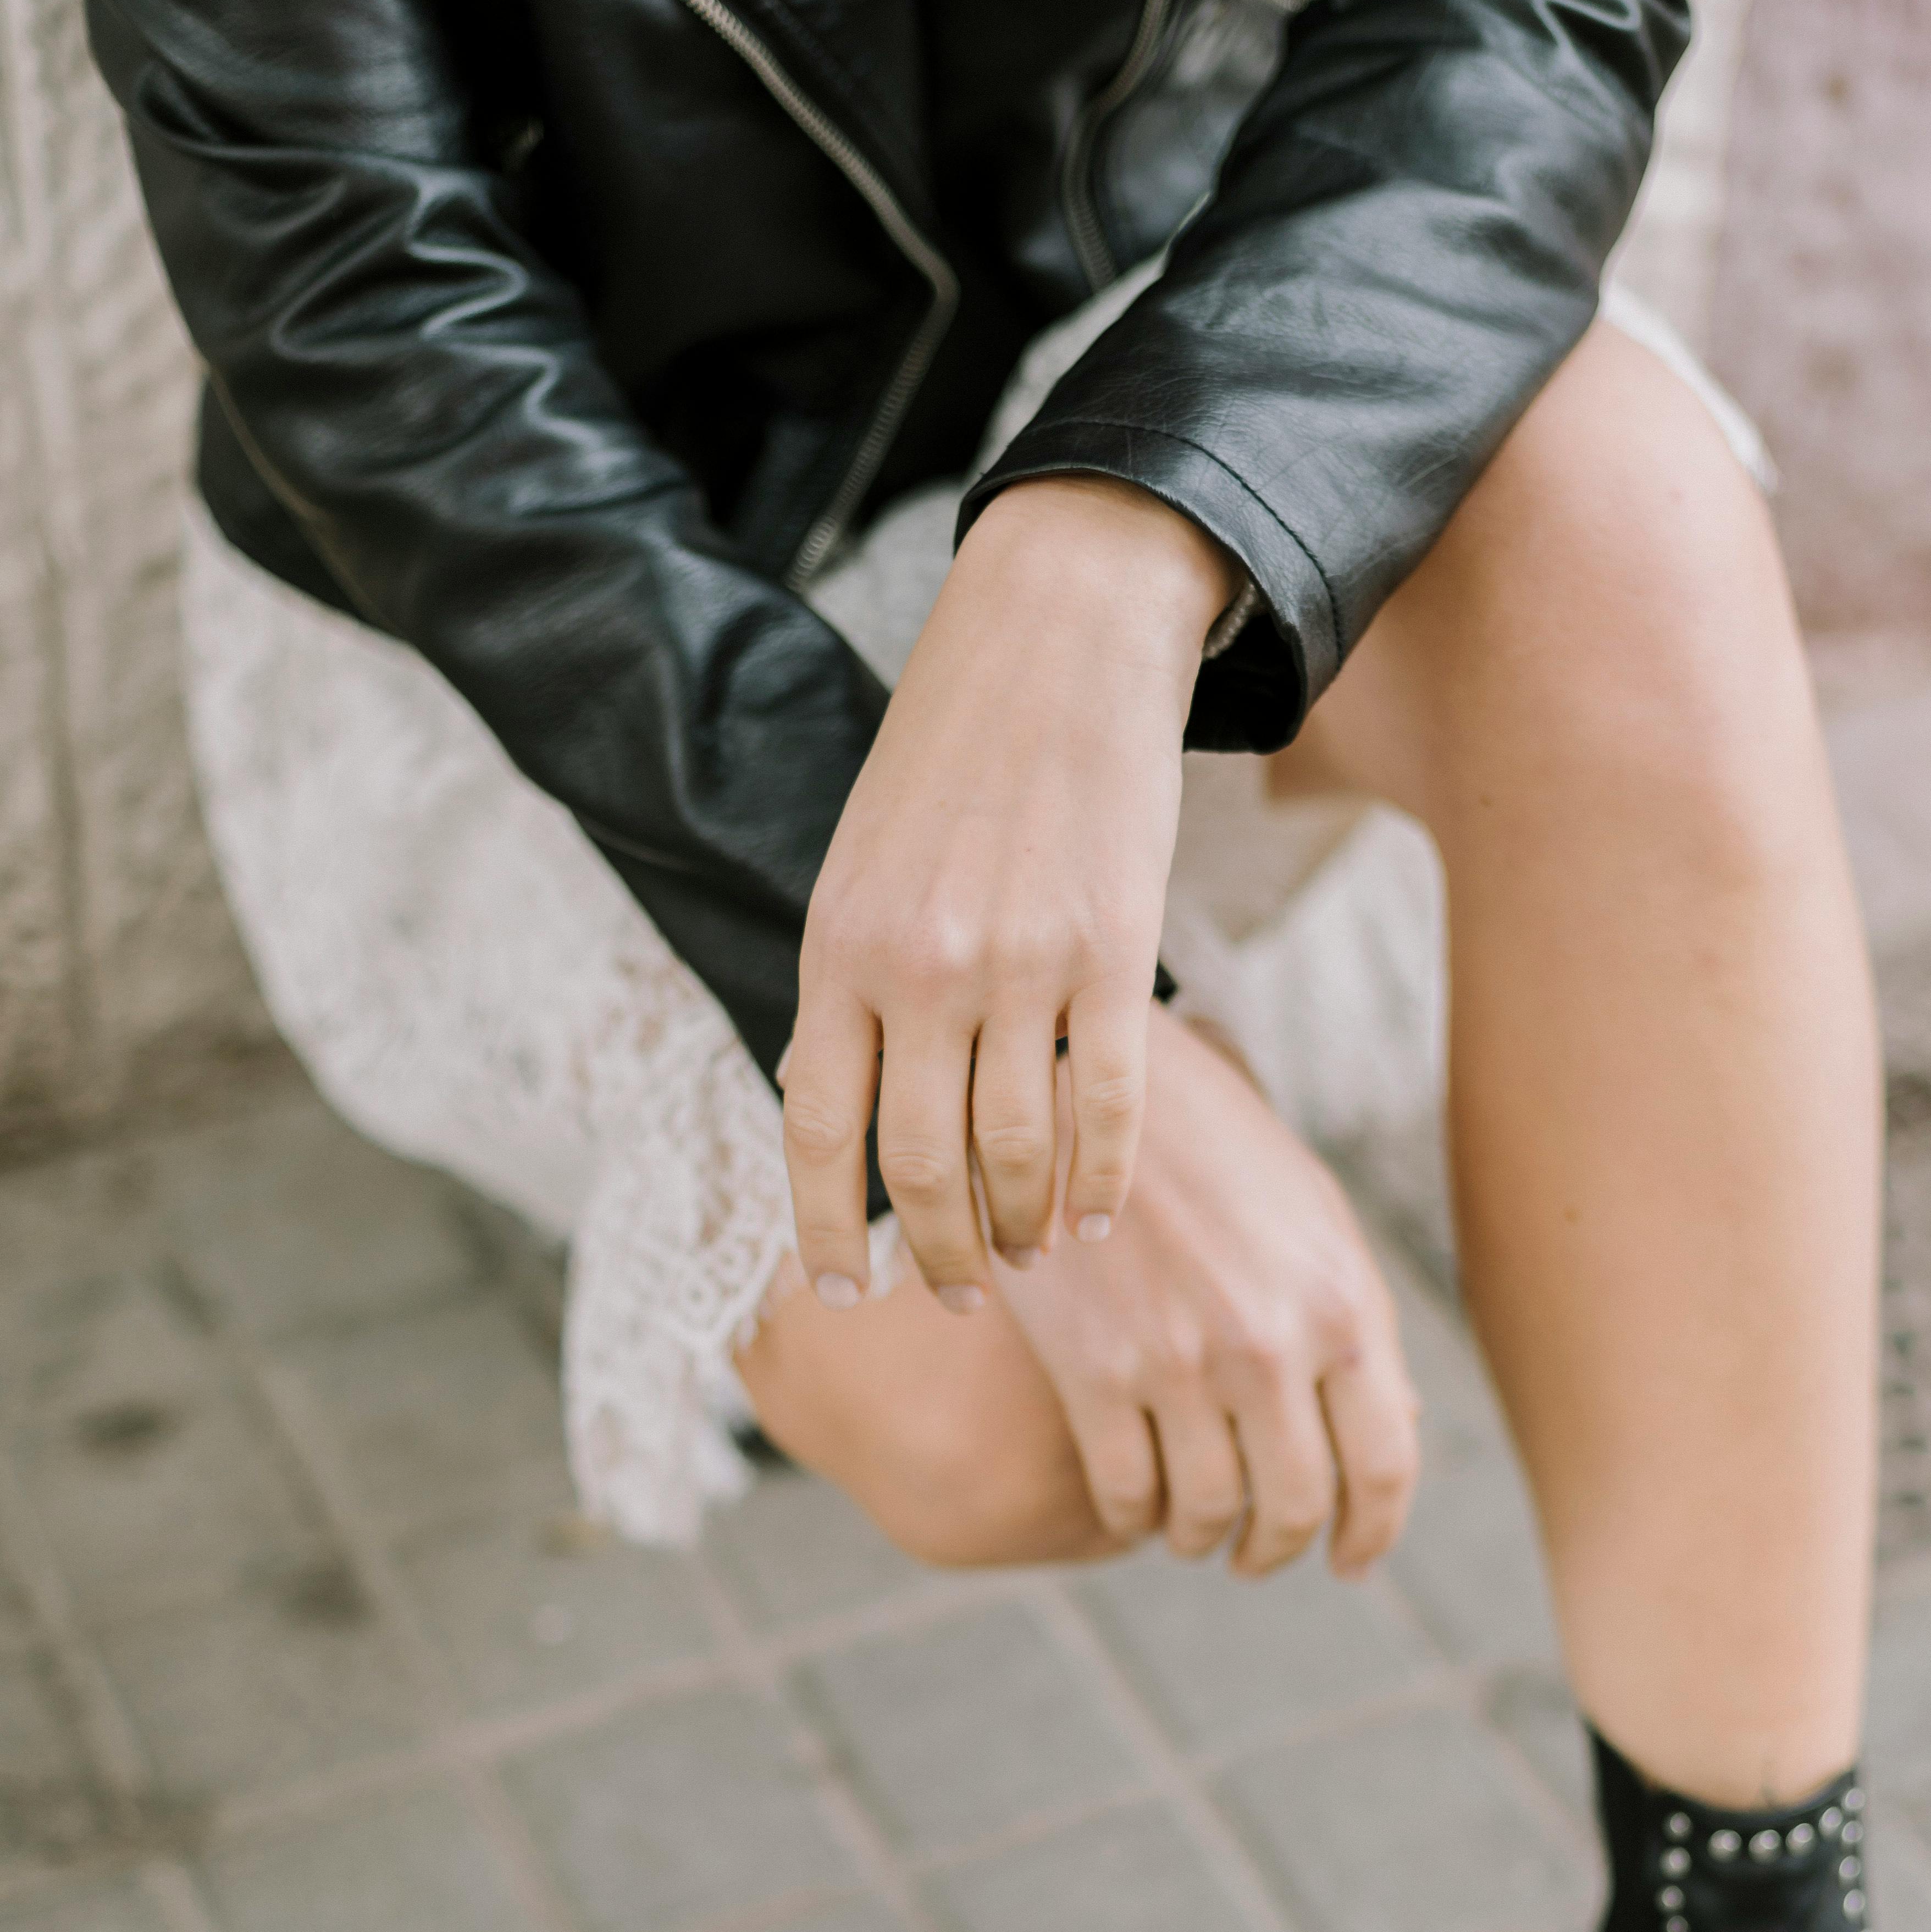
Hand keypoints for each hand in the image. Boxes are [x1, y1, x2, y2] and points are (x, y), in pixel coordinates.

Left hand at [781, 477, 1236, 1308]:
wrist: (1055, 636)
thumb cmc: (954, 754)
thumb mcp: (862, 865)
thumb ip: (852, 983)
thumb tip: (841, 1104)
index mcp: (839, 948)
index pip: (816, 1128)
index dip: (823, 1229)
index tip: (841, 1295)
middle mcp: (918, 969)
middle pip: (919, 1167)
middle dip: (937, 1254)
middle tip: (958, 1295)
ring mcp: (1018, 965)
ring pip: (1013, 1153)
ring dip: (1020, 1227)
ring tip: (1030, 1256)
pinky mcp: (1112, 952)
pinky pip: (1105, 1106)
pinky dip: (1105, 1180)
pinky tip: (1102, 1218)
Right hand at [996, 1005, 1421, 1574]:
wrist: (1089, 1091)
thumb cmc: (1215, 1155)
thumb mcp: (1313, 1220)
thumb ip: (1353, 1325)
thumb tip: (1392, 1433)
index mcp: (1342, 1305)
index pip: (1384, 1464)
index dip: (1374, 1533)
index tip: (1352, 1563)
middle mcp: (1269, 1343)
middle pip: (1296, 1506)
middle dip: (1280, 1550)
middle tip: (1260, 1557)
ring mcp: (1177, 1361)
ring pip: (1206, 1513)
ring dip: (1204, 1542)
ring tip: (1196, 1536)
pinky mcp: (1092, 1369)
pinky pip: (1125, 1492)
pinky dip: (1135, 1521)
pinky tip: (1137, 1509)